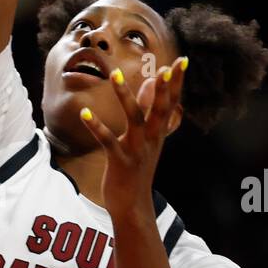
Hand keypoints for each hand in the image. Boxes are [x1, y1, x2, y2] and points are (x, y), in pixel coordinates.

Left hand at [80, 57, 186, 219]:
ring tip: (114, 74)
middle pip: (159, 110)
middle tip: (166, 67)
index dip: (177, 83)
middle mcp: (151, 140)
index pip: (171, 104)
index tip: (183, 61)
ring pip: (134, 120)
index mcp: (158, 133)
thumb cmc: (137, 168)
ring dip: (125, 96)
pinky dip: (97, 127)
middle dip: (164, 89)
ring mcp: (137, 151)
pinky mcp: (120, 162)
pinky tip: (84, 113)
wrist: (133, 206)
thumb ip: (146, 110)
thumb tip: (149, 83)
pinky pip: (108, 141)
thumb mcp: (146, 138)